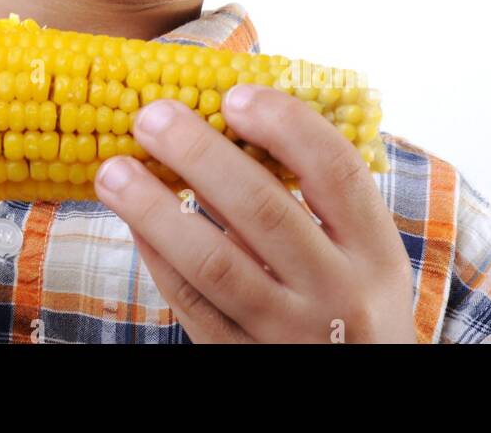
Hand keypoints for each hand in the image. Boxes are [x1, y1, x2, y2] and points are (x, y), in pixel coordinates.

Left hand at [93, 85, 415, 342]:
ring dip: (155, 208)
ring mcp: (288, 333)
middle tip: (151, 116)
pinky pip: (191, 304)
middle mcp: (339, 294)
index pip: (335, 170)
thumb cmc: (349, 306)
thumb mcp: (358, 257)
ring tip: (113, 170)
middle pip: (262, 209)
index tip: (234, 94)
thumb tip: (226, 120)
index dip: (285, 124)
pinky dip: (157, 257)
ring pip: (214, 263)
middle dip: (199, 154)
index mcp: (376, 252)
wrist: (359, 396)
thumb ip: (311, 201)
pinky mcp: (243, 360)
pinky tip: (133, 221)